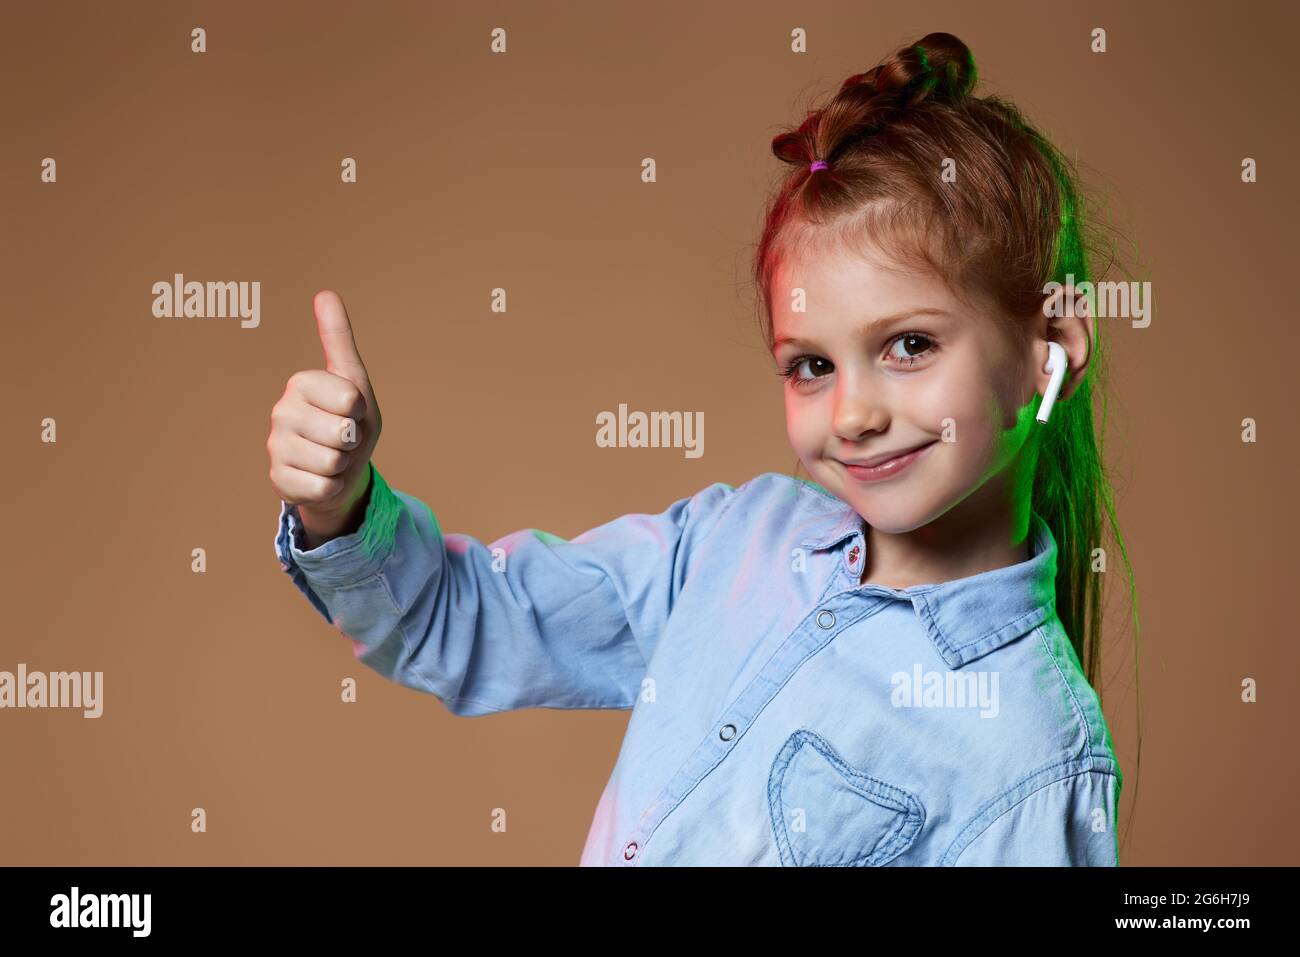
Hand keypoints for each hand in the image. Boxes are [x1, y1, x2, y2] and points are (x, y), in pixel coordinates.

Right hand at [267, 290, 382, 537]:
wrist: (339, 471)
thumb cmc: (351, 421)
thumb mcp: (355, 381)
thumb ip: (339, 340)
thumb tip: (325, 292)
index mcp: (301, 382)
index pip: (350, 400)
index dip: (362, 411)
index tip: (352, 411)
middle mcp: (282, 411)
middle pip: (343, 433)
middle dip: (354, 442)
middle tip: (344, 439)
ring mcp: (276, 447)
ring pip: (333, 462)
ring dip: (344, 465)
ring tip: (334, 458)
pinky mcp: (278, 480)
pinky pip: (323, 488)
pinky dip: (332, 487)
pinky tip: (320, 478)